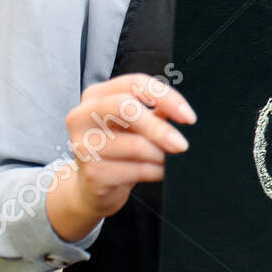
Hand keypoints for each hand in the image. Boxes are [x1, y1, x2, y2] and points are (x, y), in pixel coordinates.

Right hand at [46, 72, 195, 240]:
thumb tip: (184, 114)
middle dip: (160, 127)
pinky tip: (161, 172)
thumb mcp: (133, 124)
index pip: (135, 83)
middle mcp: (82, 116)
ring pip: (136, 144)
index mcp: (95, 96)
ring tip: (171, 160)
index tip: (189, 117)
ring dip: (162, 154)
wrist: (92, 189)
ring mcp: (84, 145)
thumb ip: (155, 111)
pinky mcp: (93, 173)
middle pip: (127, 108)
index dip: (166, 97)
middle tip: (183, 144)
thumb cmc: (118, 148)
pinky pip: (137, 170)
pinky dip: (157, 171)